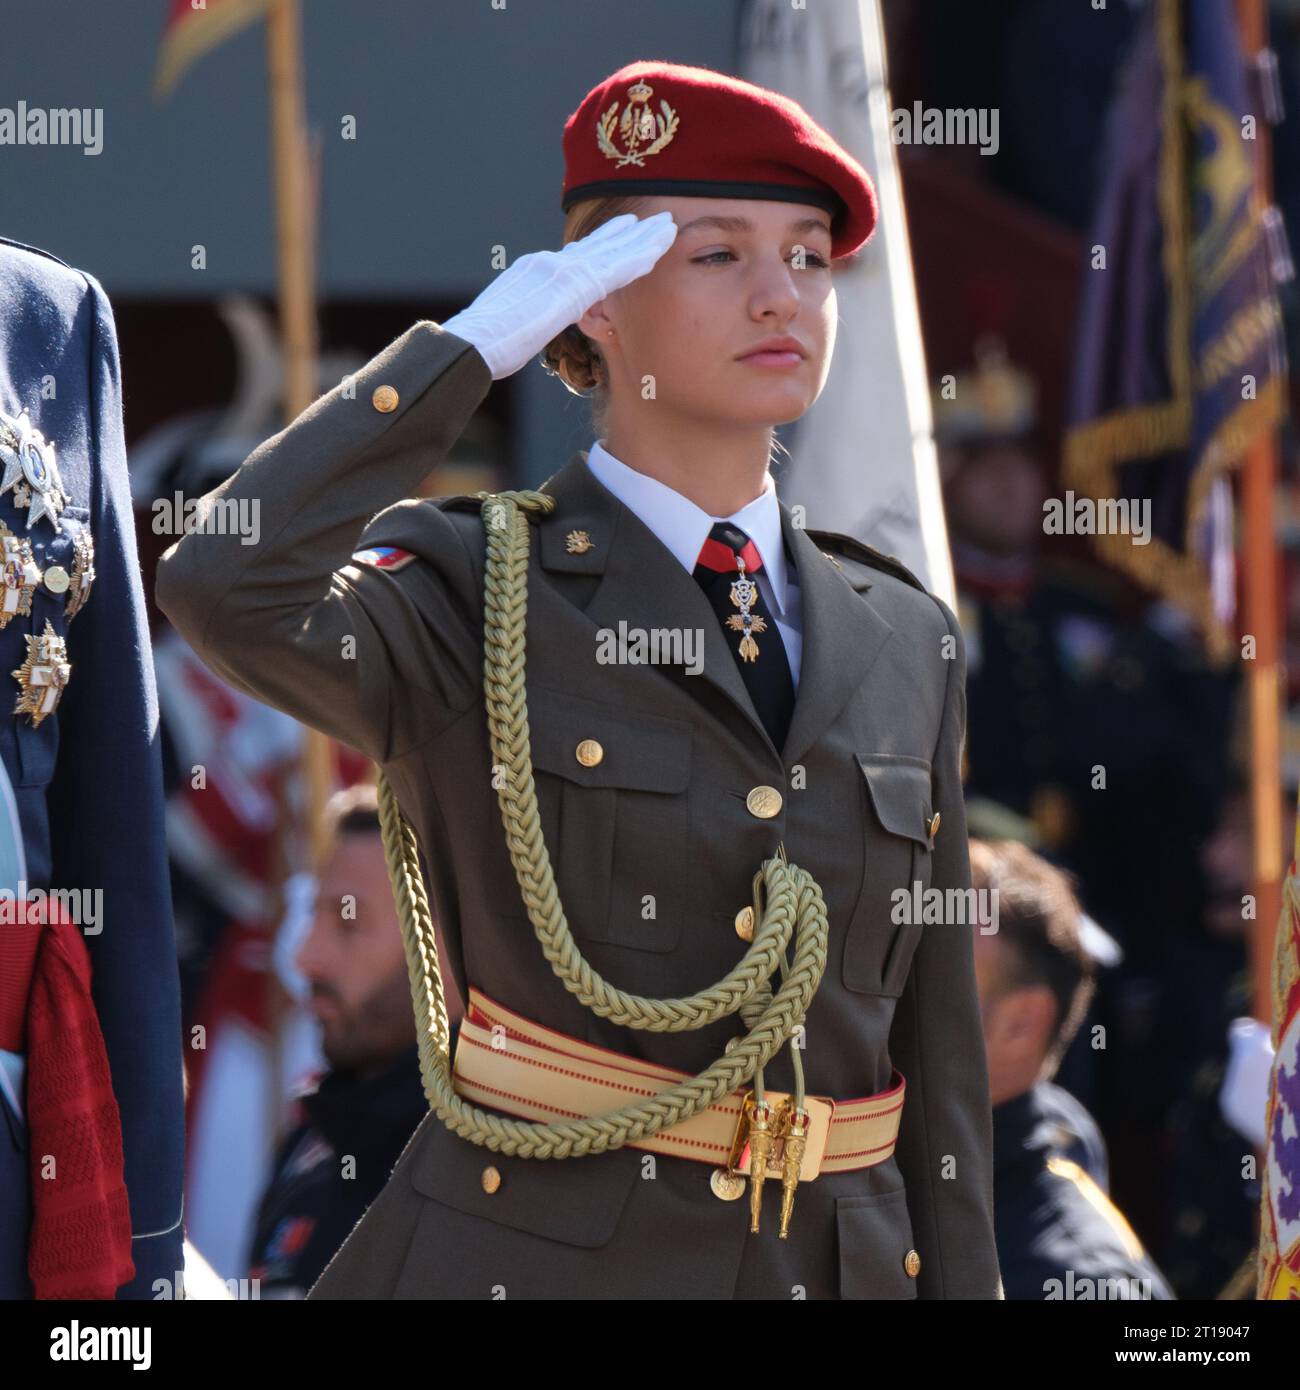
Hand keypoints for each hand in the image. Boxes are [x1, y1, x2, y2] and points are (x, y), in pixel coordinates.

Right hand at [439, 211, 677, 379]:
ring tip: (667, 225)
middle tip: (656, 221)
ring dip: (643, 238)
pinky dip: (637, 258)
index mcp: (535, 271)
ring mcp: (559, 272)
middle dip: (629, 232)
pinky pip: (613, 270)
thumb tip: (533, 324)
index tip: (626, 230)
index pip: (578, 254)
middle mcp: (549, 264)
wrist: (472, 344)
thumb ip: (529, 317)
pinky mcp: (569, 287)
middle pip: (598, 244)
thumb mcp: (510, 325)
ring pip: (612, 251)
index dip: (605, 242)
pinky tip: (657, 251)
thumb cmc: (482, 346)